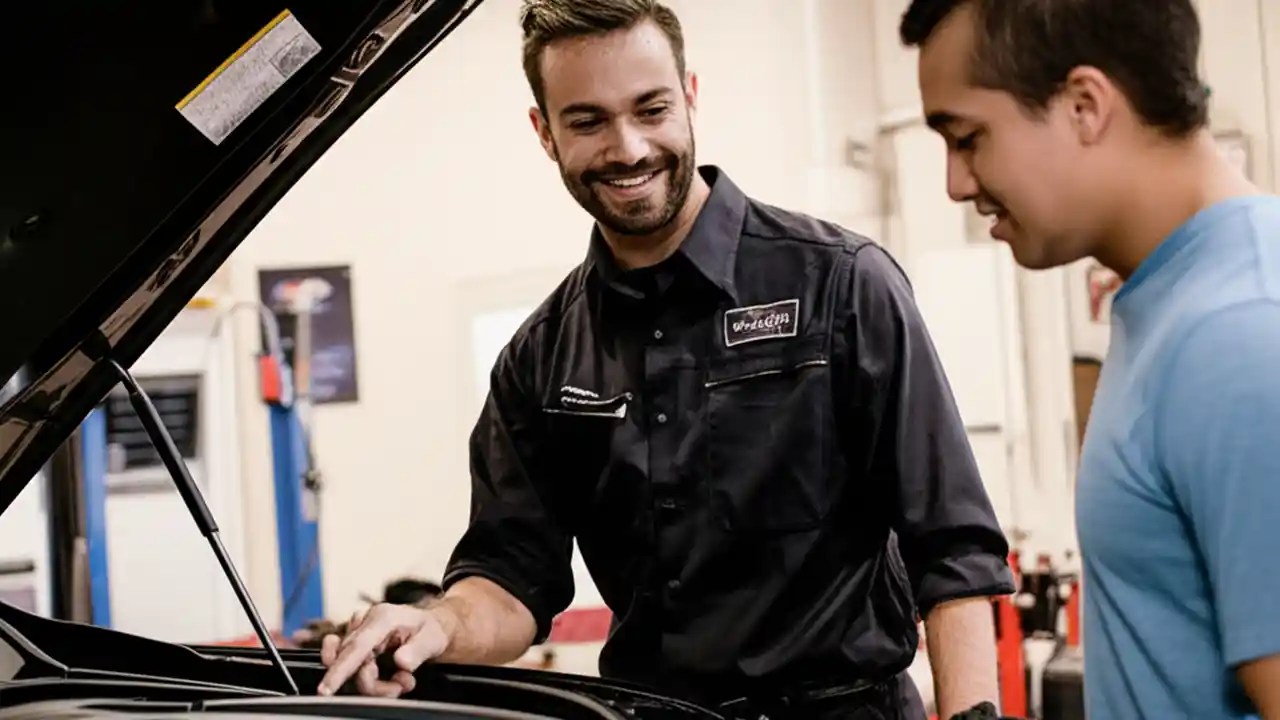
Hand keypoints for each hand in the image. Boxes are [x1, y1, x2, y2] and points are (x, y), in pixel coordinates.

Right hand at [317, 602, 450, 696]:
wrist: (430, 626)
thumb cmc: (430, 630)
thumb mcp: (433, 639)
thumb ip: (417, 651)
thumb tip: (401, 661)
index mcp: (383, 618)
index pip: (356, 646)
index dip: (340, 669)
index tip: (327, 688)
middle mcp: (365, 622)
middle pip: (352, 663)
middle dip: (374, 684)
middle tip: (401, 686)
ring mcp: (357, 632)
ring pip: (352, 669)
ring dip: (376, 682)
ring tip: (402, 679)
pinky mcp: (355, 643)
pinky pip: (352, 667)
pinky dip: (369, 678)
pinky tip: (388, 675)